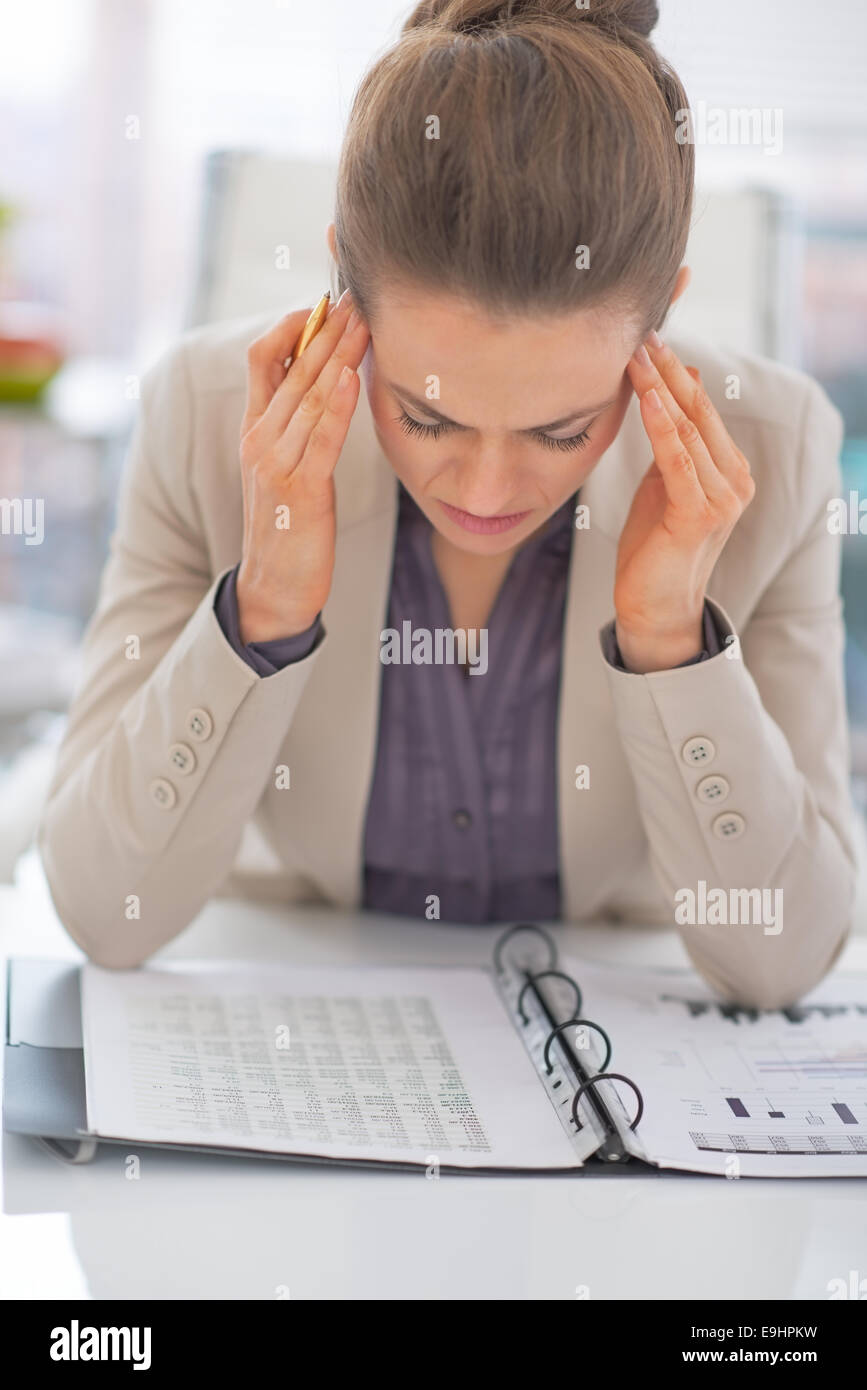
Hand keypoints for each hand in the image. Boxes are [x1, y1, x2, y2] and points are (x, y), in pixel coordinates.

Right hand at [235, 291, 369, 641]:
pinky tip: (354, 377)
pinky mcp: (299, 491)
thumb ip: (297, 424)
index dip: (292, 324)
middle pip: (290, 368)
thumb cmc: (287, 525)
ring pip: (306, 396)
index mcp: (254, 429)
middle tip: (357, 295)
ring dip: (337, 354)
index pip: (262, 358)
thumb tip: (327, 381)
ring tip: (364, 321)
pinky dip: (337, 406)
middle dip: (325, 328)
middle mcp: (259, 439)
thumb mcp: (286, 465)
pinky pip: (319, 440)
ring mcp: (275, 464)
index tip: (326, 302)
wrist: (274, 588)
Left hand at [614, 333, 754, 672]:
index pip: (702, 408)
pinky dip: (661, 428)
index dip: (676, 372)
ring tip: (634, 355)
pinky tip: (646, 398)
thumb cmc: (656, 547)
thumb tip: (683, 383)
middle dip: (668, 370)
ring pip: (688, 430)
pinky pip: (678, 461)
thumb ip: (674, 440)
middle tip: (642, 333)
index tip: (648, 337)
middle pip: (698, 412)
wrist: (656, 607)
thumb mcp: (665, 482)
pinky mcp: (699, 514)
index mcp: (730, 469)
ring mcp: (722, 497)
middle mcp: (735, 479)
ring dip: (658, 389)